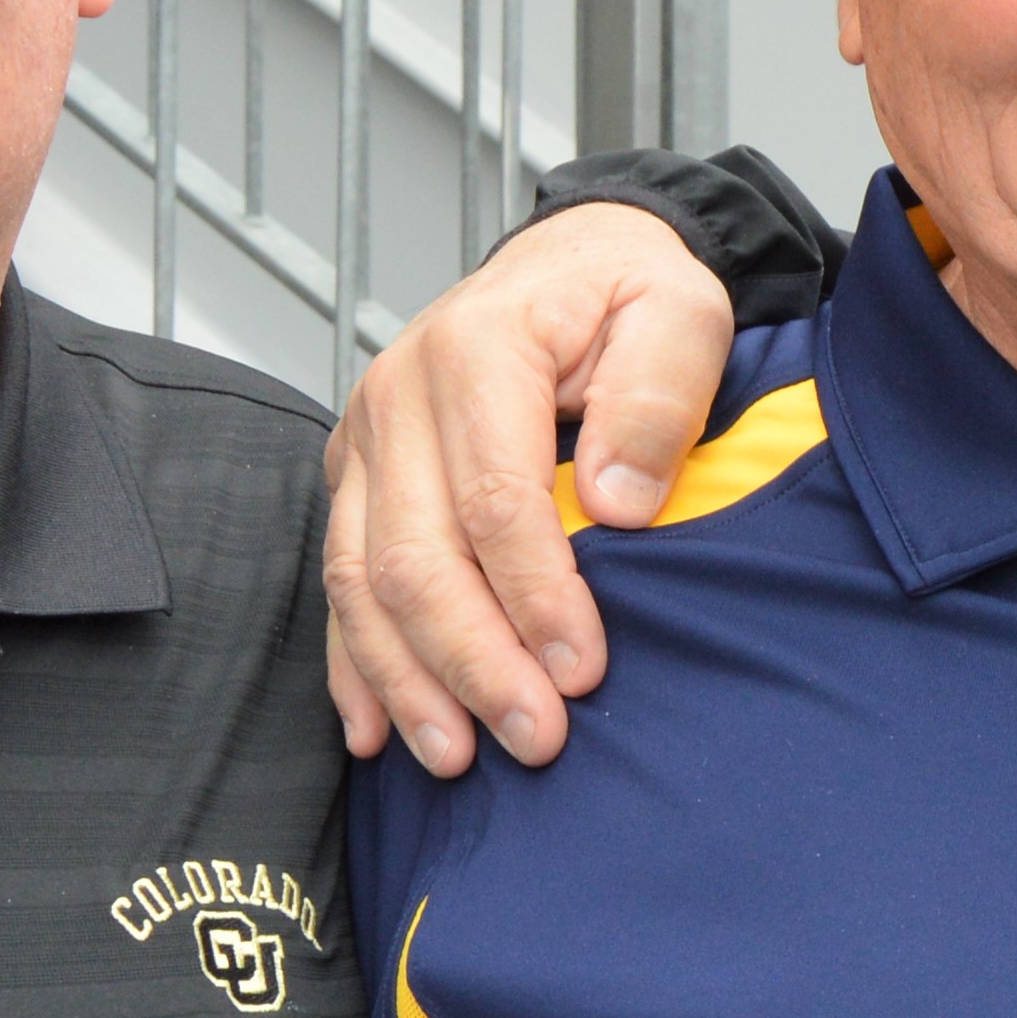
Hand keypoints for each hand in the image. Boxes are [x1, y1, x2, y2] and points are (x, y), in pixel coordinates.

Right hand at [327, 204, 735, 775]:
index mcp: (478, 349)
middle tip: (536, 737)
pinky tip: (376, 731)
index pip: (494, 498)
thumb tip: (620, 507)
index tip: (582, 668)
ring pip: (361, 581)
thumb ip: (658, 396)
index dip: (535, 595)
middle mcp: (399, 395)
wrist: (570, 260)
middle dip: (473, 660)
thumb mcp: (678, 312)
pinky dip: (356, 664)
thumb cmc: (624, 293)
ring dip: (409, 679)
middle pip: (414, 555)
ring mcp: (366, 440)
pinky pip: (338, 583)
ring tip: (459, 757)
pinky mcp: (357, 479)